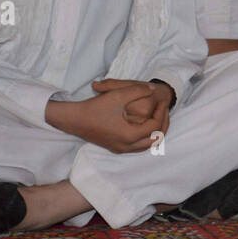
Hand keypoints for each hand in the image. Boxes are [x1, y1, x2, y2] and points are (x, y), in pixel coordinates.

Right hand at [47, 82, 162, 152]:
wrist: (74, 120)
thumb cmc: (95, 107)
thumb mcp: (118, 94)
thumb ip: (138, 90)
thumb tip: (152, 89)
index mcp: (129, 135)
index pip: (155, 126)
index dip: (161, 112)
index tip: (161, 101)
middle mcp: (126, 146)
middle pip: (155, 140)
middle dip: (163, 124)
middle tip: (163, 111)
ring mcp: (121, 149)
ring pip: (147, 145)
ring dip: (155, 132)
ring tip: (157, 117)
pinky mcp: (115, 148)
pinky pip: (138, 146)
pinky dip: (145, 137)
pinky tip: (144, 123)